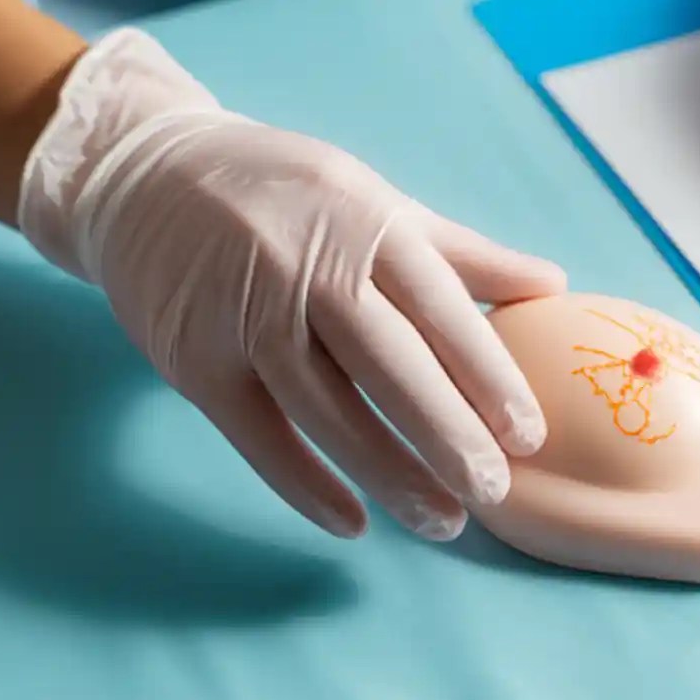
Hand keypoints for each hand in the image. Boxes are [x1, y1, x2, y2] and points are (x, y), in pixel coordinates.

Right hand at [18, 29, 565, 539]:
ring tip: (443, 521)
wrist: (145, 176)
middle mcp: (306, 266)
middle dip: (448, 435)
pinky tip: (354, 523)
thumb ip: (465, 255)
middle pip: (390, 365)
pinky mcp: (193, 359)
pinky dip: (305, 486)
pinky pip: (258, 436)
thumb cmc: (289, 196)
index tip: (529, 436)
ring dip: (389, 474)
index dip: (489, 375)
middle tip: (495, 492)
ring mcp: (244, 315)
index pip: (441, 309)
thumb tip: (553, 286)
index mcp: (367, 223)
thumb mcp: (379, 204)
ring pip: (327, 410)